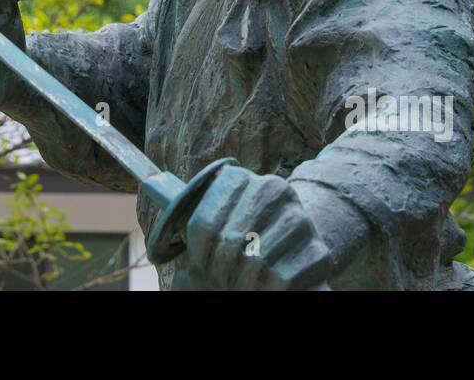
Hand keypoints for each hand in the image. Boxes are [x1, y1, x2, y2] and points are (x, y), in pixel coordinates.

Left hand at [171, 165, 331, 290]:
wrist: (289, 254)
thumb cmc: (239, 245)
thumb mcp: (213, 229)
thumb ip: (189, 220)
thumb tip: (153, 187)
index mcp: (240, 180)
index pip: (204, 223)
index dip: (199, 254)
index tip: (202, 264)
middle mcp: (274, 190)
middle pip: (230, 243)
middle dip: (221, 271)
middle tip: (222, 280)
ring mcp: (300, 220)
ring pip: (258, 262)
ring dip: (244, 283)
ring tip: (243, 285)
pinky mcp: (320, 252)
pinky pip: (283, 280)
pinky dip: (269, 292)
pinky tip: (266, 289)